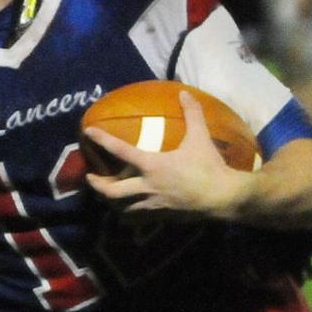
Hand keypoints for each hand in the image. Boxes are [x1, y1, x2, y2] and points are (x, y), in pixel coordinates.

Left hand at [84, 90, 249, 220]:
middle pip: (112, 192)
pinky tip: (126, 212)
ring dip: (110, 202)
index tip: (88, 132)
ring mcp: (153, 205)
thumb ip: (192, 114)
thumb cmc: (209, 167)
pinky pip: (137, 219)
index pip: (119, 151)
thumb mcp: (200, 137)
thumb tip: (185, 92)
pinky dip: (128, 216)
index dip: (102, 140)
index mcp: (152, 165)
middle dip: (97, 185)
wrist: (223, 198)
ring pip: (121, 209)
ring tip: (105, 195)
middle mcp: (147, 187)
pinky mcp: (161, 217)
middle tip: (90, 176)